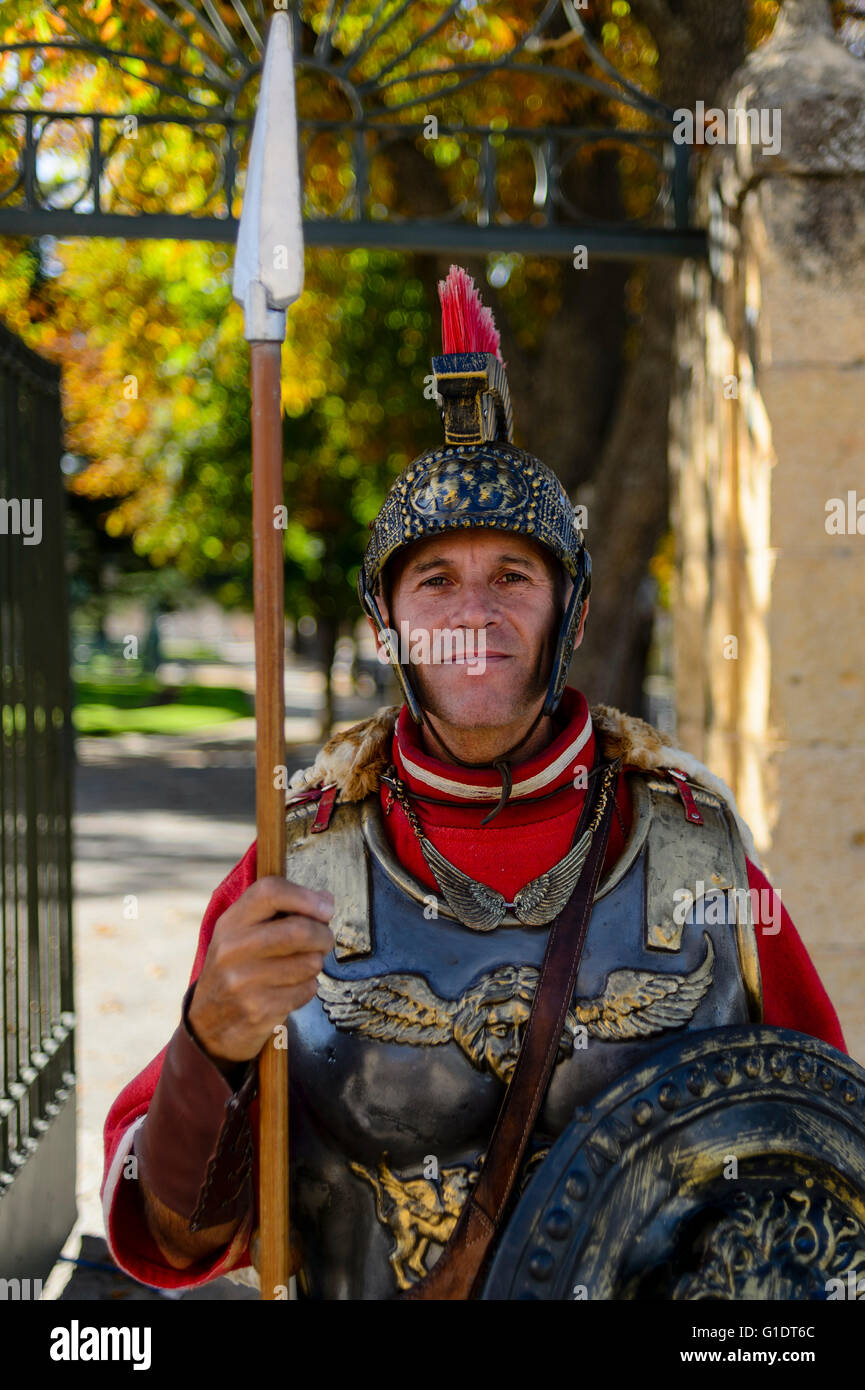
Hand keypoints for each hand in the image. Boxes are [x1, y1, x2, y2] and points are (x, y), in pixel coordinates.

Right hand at [187, 876, 334, 1063]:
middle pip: (298, 930)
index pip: (270, 892)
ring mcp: (242, 982)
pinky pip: (306, 990)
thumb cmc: (237, 969)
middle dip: (323, 935)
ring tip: (302, 966)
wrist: (208, 1023)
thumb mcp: (242, 933)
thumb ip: (280, 912)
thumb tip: (326, 900)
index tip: (326, 908)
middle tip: (324, 940)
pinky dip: (307, 988)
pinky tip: (291, 988)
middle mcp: (232, 949)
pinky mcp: (257, 1010)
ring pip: (308, 962)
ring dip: (315, 964)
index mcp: (230, 922)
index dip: (305, 896)